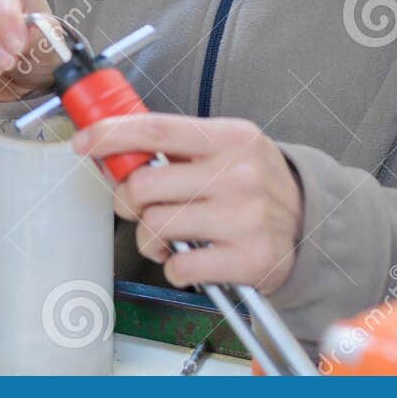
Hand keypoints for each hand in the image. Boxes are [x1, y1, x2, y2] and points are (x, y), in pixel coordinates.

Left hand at [72, 114, 303, 293]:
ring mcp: (244, 218)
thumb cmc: (255, 184)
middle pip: (143, 186)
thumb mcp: (226, 147)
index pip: (156, 129)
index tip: (84, 142)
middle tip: (139, 207)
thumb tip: (114, 148)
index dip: (111, 135)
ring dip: (150, 238)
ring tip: (169, 236)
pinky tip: (194, 257)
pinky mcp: (249, 259)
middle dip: (127, 201)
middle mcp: (238, 174)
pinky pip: (180, 266)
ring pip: (155, 227)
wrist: (312, 223)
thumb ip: (176, 146)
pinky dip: (175, 267)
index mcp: (228, 138)